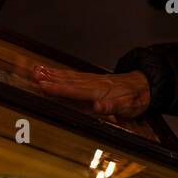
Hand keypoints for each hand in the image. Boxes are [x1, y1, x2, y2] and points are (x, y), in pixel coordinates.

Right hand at [32, 65, 150, 117]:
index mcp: (99, 91)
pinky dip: (60, 73)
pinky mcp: (91, 79)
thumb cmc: (134, 99)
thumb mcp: (128, 107)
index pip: (75, 90)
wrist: (144, 85)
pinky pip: (73, 75)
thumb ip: (112, 107)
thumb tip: (98, 107)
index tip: (43, 86)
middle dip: (50, 79)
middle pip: (68, 81)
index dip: (59, 89)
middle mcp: (93, 83)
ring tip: (36, 70)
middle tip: (33, 75)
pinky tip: (50, 71)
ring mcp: (91, 80)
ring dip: (52, 73)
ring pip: (69, 76)